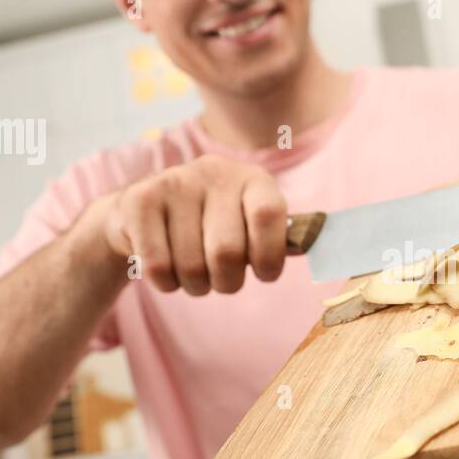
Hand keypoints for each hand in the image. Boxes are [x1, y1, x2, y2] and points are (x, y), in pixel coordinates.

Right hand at [99, 154, 287, 294]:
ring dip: (195, 286)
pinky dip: (166, 283)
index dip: (269, 256)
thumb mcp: (246, 222)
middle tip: (220, 278)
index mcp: (251, 178)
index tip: (264, 274)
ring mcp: (174, 182)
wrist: (138, 212)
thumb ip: (276, 236)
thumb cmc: (207, 226)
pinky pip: (158, 268)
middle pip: (227, 254)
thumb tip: (320, 244)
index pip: (270, 216)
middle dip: (226, 282)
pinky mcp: (139, 200)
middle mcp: (214, 172)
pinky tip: (165, 266)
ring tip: (191, 271)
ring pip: (191, 268)